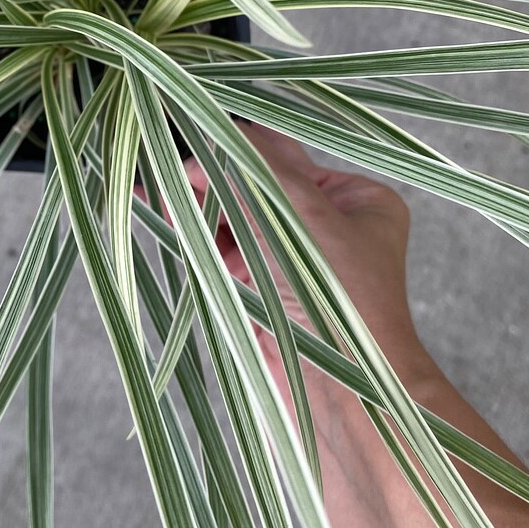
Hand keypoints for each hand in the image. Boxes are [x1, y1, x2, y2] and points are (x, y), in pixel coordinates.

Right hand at [186, 124, 438, 402]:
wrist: (346, 398)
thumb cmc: (343, 301)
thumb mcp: (300, 214)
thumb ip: (255, 167)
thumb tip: (211, 130)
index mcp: (357, 201)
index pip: (285, 158)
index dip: (237, 151)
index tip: (192, 149)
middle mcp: (329, 231)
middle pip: (255, 188)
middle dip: (214, 183)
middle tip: (173, 181)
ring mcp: (294, 267)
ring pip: (235, 222)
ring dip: (203, 213)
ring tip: (170, 207)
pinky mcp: (265, 299)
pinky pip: (226, 258)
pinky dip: (202, 245)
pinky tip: (175, 228)